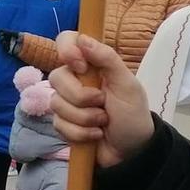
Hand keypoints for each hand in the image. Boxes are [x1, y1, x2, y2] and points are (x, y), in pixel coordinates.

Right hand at [47, 35, 152, 167]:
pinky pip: (59, 124)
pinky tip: (95, 134)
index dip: (67, 51)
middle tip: (102, 103)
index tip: (81, 67)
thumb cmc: (133, 114)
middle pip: (57, 77)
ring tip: (102, 122)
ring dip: (84, 118)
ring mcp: (67, 102)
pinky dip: (80, 133)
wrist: (132, 151)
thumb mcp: (127, 85)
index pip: (66, 41)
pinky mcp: (63, 124)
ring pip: (56, 104)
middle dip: (81, 97)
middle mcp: (75, 80)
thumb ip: (107, 58)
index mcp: (92, 64)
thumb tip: (82, 38)